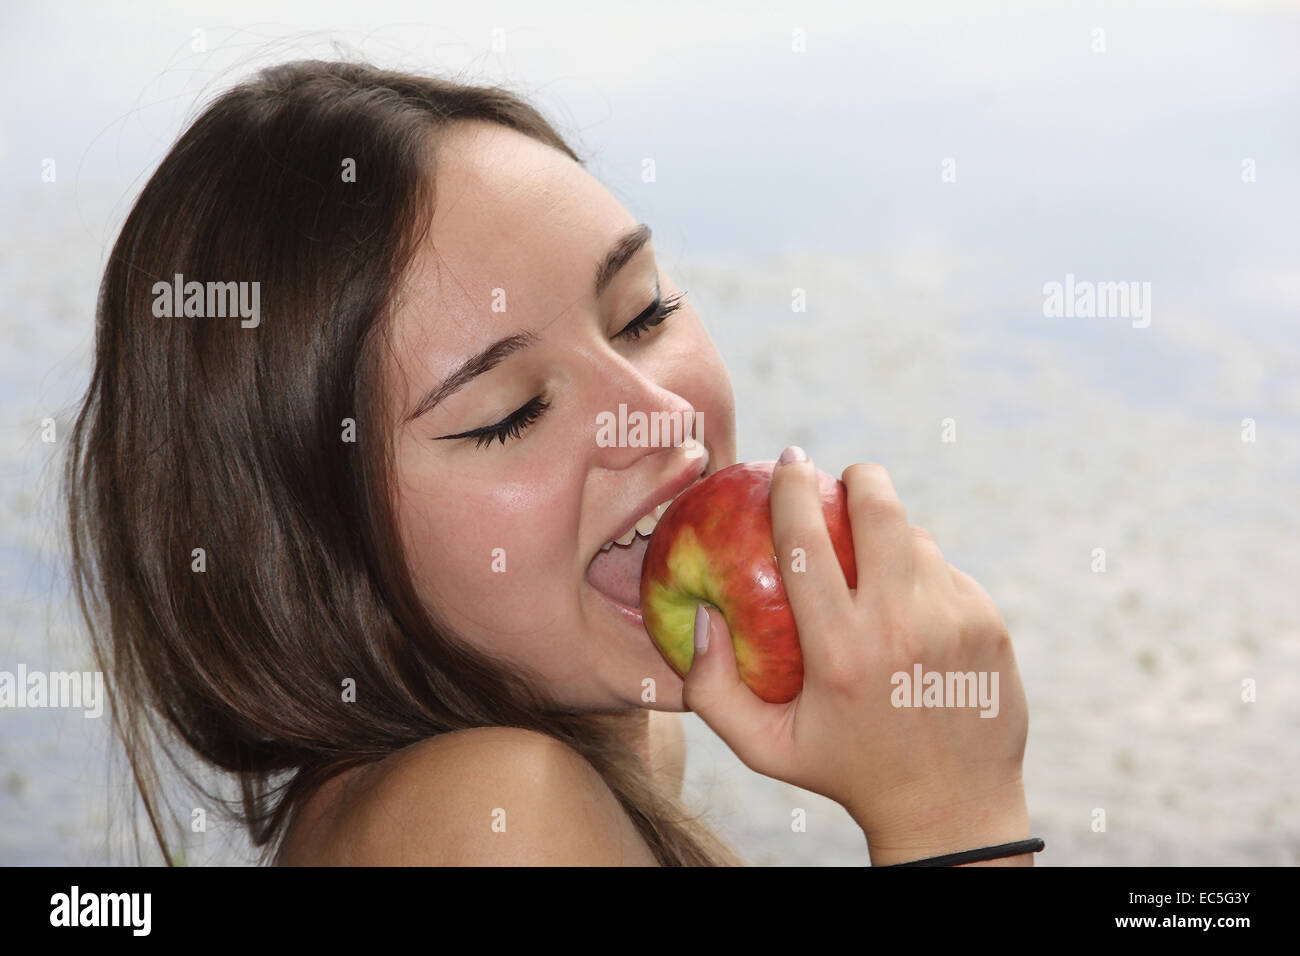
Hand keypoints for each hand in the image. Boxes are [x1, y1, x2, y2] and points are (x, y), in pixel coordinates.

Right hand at [681, 449, 1030, 863]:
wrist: (952, 809)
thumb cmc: (845, 771)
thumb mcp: (765, 748)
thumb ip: (712, 688)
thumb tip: (701, 614)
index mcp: (840, 653)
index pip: (806, 542)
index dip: (793, 488)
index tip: (789, 461)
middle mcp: (901, 627)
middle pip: (880, 509)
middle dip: (859, 478)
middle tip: (843, 482)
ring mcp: (953, 620)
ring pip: (917, 539)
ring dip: (891, 537)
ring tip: (873, 570)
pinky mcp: (989, 623)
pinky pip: (948, 572)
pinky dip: (923, 578)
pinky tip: (913, 616)